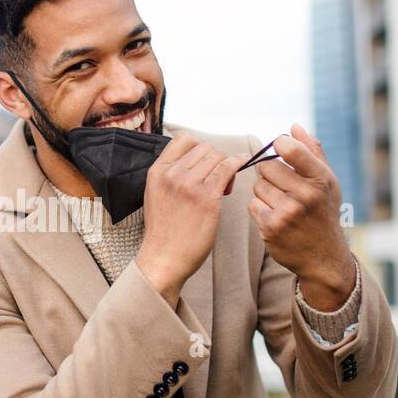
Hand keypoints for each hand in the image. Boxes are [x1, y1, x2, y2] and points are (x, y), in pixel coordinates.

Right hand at [136, 132, 249, 308]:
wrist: (164, 258)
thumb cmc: (164, 231)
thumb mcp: (155, 194)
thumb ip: (169, 175)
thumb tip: (196, 160)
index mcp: (157, 171)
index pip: (183, 139)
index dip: (199, 147)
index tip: (204, 162)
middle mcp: (171, 174)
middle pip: (204, 148)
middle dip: (214, 159)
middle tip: (215, 180)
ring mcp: (189, 184)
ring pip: (217, 156)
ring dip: (225, 165)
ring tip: (222, 186)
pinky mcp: (207, 197)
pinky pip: (227, 168)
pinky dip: (238, 161)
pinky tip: (242, 161)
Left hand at [248, 123, 355, 309]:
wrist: (323, 257)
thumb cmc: (323, 212)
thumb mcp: (327, 182)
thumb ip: (312, 152)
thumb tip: (293, 126)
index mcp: (320, 179)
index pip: (290, 149)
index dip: (279, 145)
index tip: (280, 150)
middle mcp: (305, 195)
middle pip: (266, 167)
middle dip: (270, 173)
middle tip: (282, 185)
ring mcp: (287, 212)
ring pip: (258, 186)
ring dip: (265, 192)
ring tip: (282, 203)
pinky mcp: (271, 227)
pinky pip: (252, 204)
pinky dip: (260, 209)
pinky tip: (276, 217)